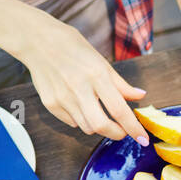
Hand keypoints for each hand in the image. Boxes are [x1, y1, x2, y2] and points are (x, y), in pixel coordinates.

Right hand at [8, 5, 149, 142]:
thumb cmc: (73, 47)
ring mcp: (62, 98)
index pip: (119, 109)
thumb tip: (140, 96)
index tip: (143, 138)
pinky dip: (81, 120)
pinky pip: (71, 122)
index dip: (133, 127)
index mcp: (96, 75)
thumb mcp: (101, 61)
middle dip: (117, 134)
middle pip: (101, 126)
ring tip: (102, 116)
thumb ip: (120, 83)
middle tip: (123, 132)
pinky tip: (82, 107)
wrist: (37, 41)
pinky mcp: (50, 103)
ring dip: (99, 127)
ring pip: (86, 127)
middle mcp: (79, 88)